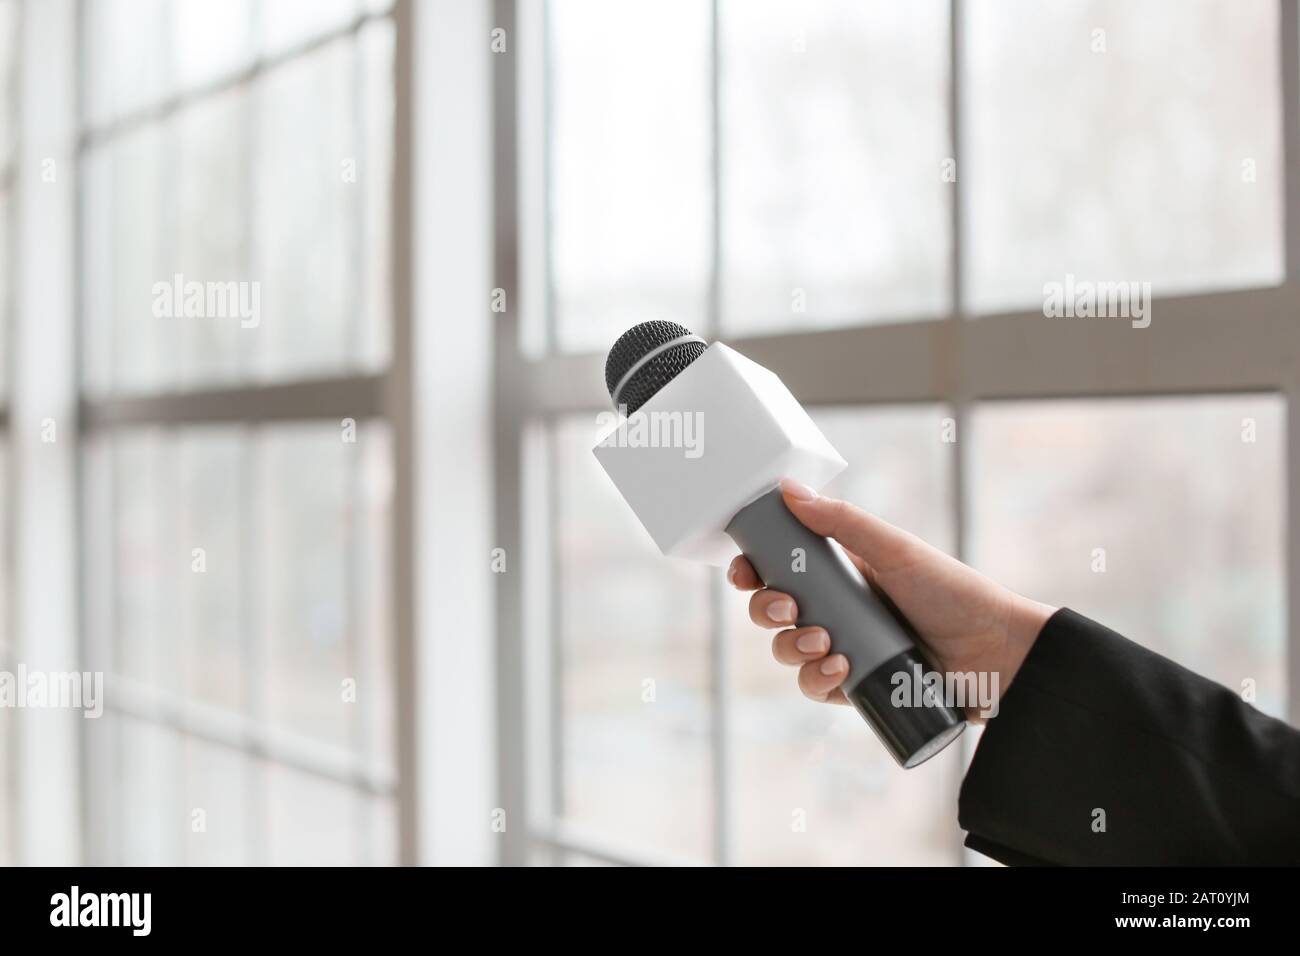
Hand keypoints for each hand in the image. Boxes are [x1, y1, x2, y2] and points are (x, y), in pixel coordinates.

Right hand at [727, 479, 1055, 720]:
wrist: (999, 653)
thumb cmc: (954, 592)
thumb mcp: (895, 550)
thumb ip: (842, 521)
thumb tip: (787, 489)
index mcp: (842, 571)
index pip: (781, 568)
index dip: (754, 570)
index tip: (745, 571)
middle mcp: (838, 609)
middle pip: (775, 612)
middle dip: (769, 611)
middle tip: (790, 609)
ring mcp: (846, 649)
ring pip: (790, 652)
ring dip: (792, 649)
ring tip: (824, 643)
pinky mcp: (858, 687)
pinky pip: (816, 687)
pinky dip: (817, 680)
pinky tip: (839, 671)